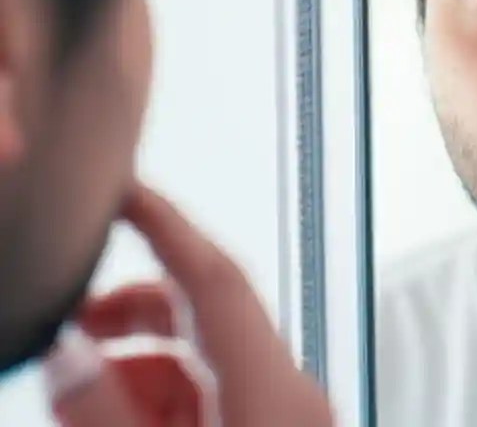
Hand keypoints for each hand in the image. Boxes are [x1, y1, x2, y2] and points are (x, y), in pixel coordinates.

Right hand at [44, 183, 333, 426]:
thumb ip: (106, 408)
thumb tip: (68, 356)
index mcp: (277, 389)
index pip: (219, 277)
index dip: (167, 224)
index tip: (125, 188)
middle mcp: (293, 392)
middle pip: (209, 313)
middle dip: (133, 308)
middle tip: (71, 317)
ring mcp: (288, 413)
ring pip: (205, 358)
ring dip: (138, 360)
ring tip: (81, 388)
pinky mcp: (274, 426)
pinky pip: (215, 391)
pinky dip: (162, 393)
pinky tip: (115, 413)